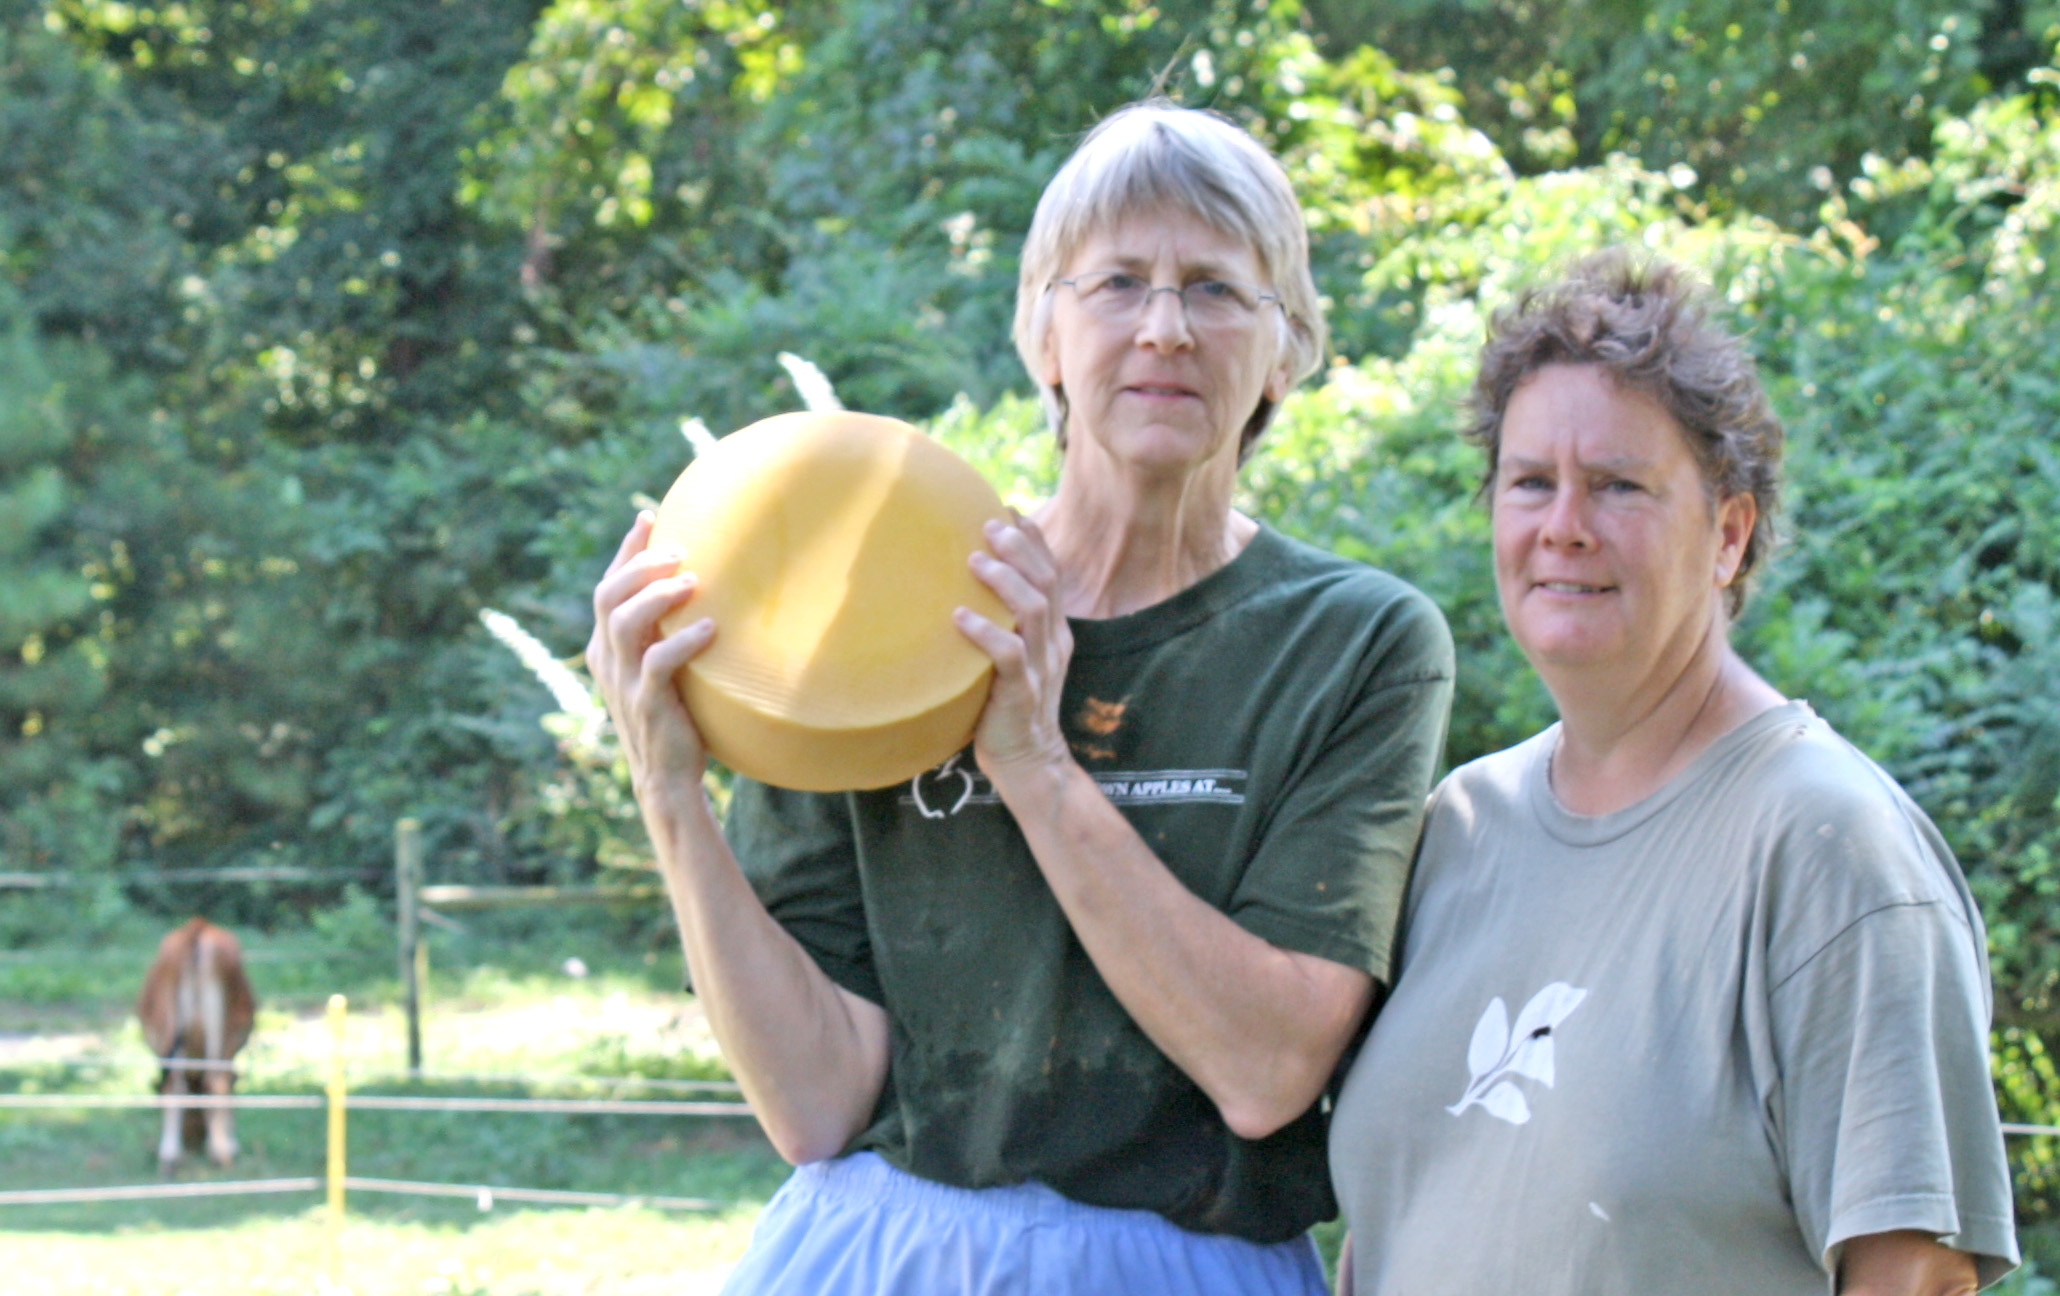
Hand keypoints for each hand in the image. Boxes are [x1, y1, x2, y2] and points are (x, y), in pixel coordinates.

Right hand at [585, 511, 717, 799]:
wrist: (667, 776)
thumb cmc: (675, 715)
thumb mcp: (664, 668)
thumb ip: (669, 632)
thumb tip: (709, 588)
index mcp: (607, 646)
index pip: (607, 586)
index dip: (625, 550)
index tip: (649, 517)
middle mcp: (608, 660)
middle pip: (608, 596)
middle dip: (639, 565)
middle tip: (679, 550)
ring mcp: (624, 683)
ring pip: (624, 624)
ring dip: (656, 597)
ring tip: (692, 582)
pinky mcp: (648, 705)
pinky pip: (658, 665)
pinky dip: (682, 642)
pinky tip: (710, 629)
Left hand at [955, 514, 1073, 778]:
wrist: (1029, 761)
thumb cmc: (1007, 706)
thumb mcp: (1012, 658)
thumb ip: (1002, 625)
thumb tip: (961, 591)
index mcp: (1055, 631)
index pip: (1052, 574)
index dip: (1034, 540)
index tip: (1010, 509)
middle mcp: (1054, 642)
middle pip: (1047, 582)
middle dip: (1020, 547)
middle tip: (989, 523)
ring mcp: (1041, 667)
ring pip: (1033, 610)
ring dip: (1005, 581)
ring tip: (974, 560)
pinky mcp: (1022, 692)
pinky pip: (1009, 655)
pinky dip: (985, 631)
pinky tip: (960, 617)